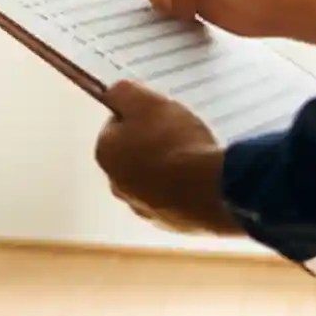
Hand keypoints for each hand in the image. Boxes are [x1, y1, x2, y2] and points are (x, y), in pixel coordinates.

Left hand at [95, 80, 240, 235]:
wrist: (208, 188)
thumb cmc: (174, 142)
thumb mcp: (145, 102)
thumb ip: (123, 92)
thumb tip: (114, 93)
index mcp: (106, 154)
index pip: (116, 126)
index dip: (138, 115)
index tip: (158, 114)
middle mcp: (118, 185)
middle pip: (134, 154)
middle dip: (153, 143)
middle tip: (178, 133)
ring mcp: (145, 208)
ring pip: (155, 179)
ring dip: (170, 168)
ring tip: (194, 156)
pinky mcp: (171, 223)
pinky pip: (176, 200)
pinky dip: (186, 190)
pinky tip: (203, 178)